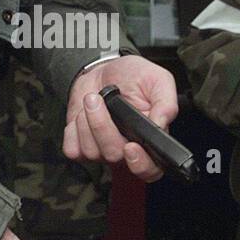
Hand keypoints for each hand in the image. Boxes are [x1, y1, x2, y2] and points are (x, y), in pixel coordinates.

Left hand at [63, 55, 177, 181]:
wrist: (104, 69)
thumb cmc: (134, 76)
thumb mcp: (158, 80)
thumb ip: (166, 103)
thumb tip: (162, 124)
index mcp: (150, 140)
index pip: (150, 170)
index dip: (140, 164)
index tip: (131, 147)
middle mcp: (126, 150)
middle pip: (114, 155)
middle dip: (103, 126)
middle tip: (98, 99)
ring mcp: (102, 150)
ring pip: (92, 152)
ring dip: (87, 122)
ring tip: (92, 99)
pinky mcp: (81, 146)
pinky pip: (73, 150)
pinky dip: (74, 129)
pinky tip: (83, 114)